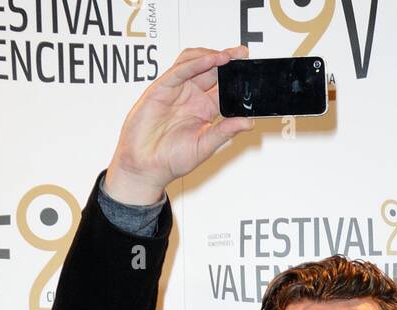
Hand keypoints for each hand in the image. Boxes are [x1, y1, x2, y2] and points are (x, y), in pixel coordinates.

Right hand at [105, 45, 254, 202]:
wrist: (146, 167)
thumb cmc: (171, 161)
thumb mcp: (205, 146)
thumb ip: (225, 131)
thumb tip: (249, 122)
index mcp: (204, 110)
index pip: (223, 87)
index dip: (235, 77)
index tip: (250, 70)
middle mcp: (191, 97)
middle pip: (211, 69)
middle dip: (227, 59)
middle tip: (242, 54)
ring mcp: (177, 90)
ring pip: (195, 62)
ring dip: (211, 55)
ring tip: (228, 56)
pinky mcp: (161, 88)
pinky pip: (180, 70)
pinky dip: (196, 63)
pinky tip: (210, 60)